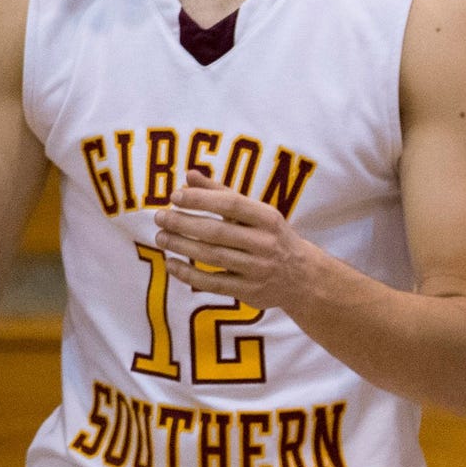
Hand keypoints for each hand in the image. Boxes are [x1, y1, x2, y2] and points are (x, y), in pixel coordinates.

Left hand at [155, 176, 334, 315]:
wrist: (305, 278)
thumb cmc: (273, 238)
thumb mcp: (257, 213)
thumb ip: (223, 194)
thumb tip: (189, 175)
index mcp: (268, 219)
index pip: (232, 205)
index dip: (201, 200)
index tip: (175, 196)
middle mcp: (265, 244)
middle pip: (217, 232)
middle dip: (184, 223)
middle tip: (160, 218)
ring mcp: (258, 269)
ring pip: (213, 256)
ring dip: (182, 246)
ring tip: (161, 237)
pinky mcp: (250, 291)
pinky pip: (214, 283)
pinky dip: (189, 275)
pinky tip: (171, 265)